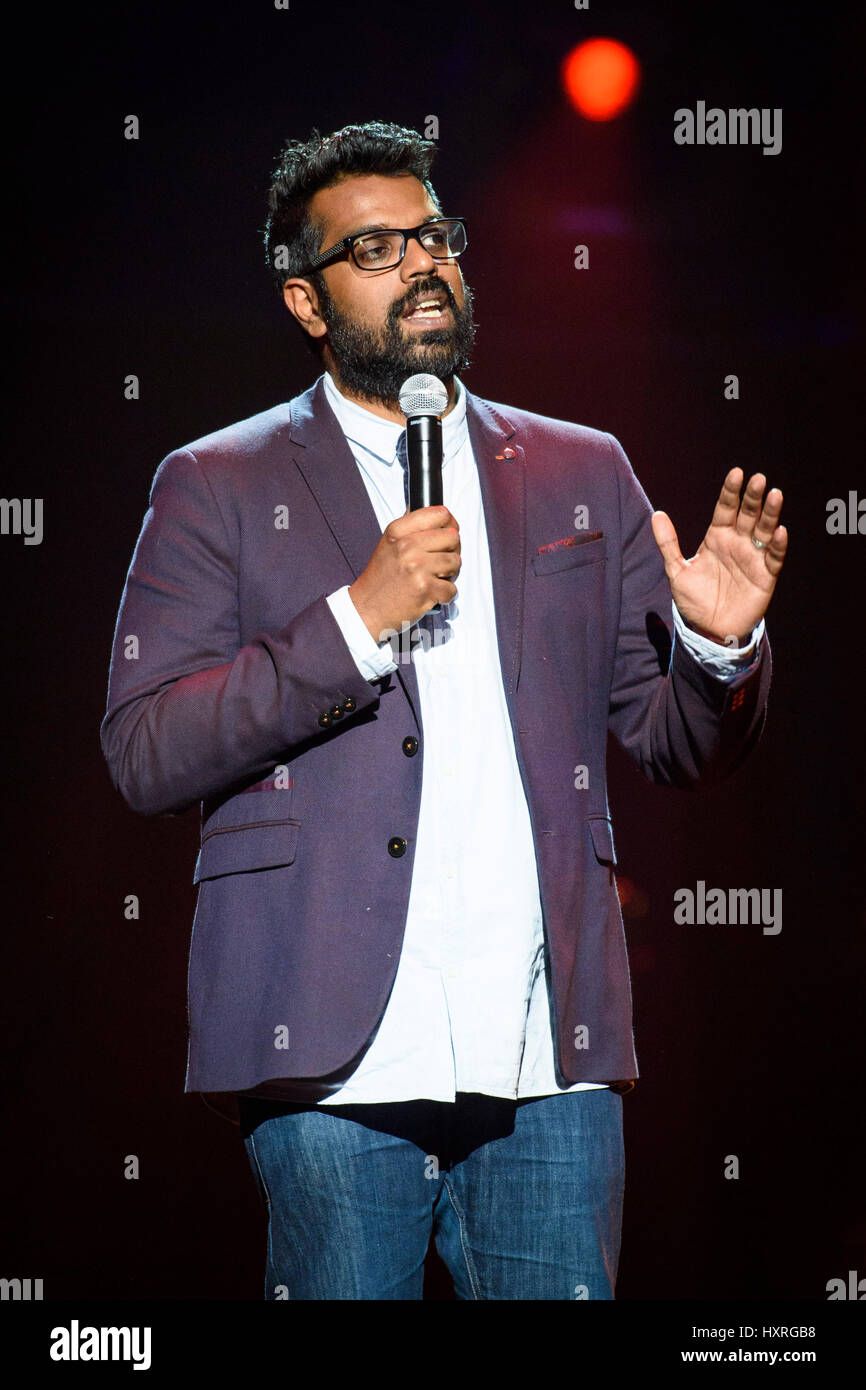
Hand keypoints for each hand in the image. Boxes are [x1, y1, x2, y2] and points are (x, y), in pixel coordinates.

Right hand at [349, 505, 460, 641]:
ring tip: (434, 578)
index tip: (448, 532)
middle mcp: (407, 546)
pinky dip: (444, 595)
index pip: (439, 514)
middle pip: (453, 537)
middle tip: (440, 561)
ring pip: (456, 562)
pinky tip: (430, 593)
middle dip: (451, 550)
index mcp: (398, 531)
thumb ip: (411, 528)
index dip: (449, 524)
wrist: (368, 609)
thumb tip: (439, 514)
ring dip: (449, 574)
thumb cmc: (381, 579)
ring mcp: (417, 567)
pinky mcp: (426, 588)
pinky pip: (452, 588)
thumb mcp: (389, 544)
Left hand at [650, 469, 787, 644]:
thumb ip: (668, 543)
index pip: (725, 508)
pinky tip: (780, 531)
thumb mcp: (677, 570)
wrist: (708, 630)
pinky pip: (774, 558)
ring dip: (770, 514)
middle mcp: (738, 543)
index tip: (736, 473)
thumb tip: (657, 514)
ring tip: (775, 494)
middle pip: (747, 515)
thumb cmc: (694, 600)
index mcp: (717, 537)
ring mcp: (753, 558)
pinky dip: (778, 545)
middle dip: (752, 497)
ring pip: (764, 530)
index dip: (731, 492)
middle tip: (758, 479)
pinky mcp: (766, 576)